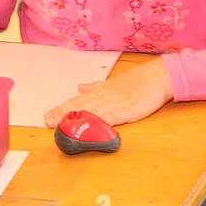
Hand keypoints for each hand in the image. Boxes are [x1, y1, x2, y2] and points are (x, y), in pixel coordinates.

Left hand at [44, 57, 174, 129]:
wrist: (158, 77)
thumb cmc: (138, 81)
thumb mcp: (113, 83)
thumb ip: (95, 86)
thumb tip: (80, 87)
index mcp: (101, 91)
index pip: (78, 101)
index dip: (62, 108)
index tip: (47, 116)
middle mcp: (105, 97)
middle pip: (81, 107)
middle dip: (63, 115)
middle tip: (47, 122)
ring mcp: (116, 103)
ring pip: (92, 112)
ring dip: (76, 120)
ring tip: (61, 126)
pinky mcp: (127, 110)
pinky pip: (111, 118)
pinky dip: (99, 123)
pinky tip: (89, 128)